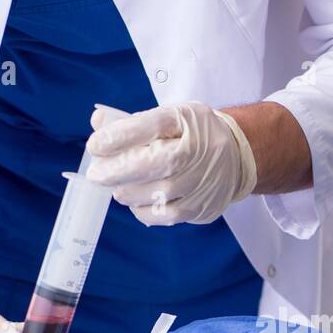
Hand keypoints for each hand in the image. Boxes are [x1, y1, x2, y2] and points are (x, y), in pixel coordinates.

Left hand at [83, 101, 258, 225]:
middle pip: (158, 163)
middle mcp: (202, 149)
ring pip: (161, 194)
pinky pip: (168, 216)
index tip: (95, 146)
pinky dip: (144, 211)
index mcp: (189, 120)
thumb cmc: (193, 134)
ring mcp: (206, 180)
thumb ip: (133, 122)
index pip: (152, 125)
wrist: (237, 154)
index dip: (120, 136)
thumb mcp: (168, 117)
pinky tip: (136, 203)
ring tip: (118, 188)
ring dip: (130, 193)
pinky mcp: (205, 206)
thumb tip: (98, 124)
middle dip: (119, 171)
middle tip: (96, 175)